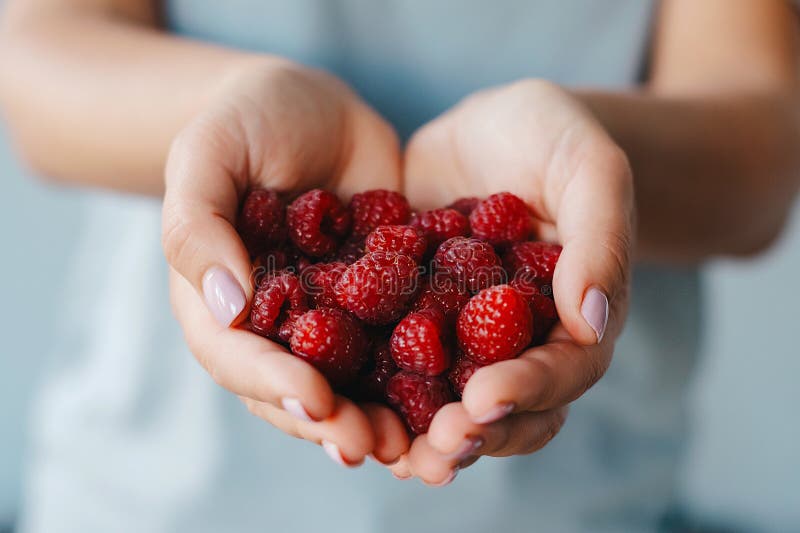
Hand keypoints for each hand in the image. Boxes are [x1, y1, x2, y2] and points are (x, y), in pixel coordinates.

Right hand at [162, 60, 408, 465]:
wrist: (312, 106)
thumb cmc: (244, 122)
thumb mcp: (207, 156)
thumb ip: (198, 228)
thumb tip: (226, 310)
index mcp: (224, 306)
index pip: (241, 360)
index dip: (276, 386)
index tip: (317, 402)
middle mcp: (281, 325)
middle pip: (302, 388)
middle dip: (339, 422)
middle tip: (378, 445)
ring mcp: (336, 318)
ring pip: (357, 380)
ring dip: (387, 415)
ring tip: (423, 443)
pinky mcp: (386, 300)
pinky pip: (406, 338)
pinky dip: (431, 367)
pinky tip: (465, 385)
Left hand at [392, 80, 633, 483]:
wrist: (490, 127)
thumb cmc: (554, 138)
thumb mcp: (587, 168)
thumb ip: (600, 238)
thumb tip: (594, 321)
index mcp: (571, 318)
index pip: (562, 370)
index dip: (527, 391)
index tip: (484, 399)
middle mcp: (517, 342)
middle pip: (504, 408)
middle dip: (470, 433)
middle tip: (433, 448)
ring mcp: (460, 336)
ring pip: (445, 400)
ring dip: (417, 433)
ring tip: (383, 450)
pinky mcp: (409, 318)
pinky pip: (391, 360)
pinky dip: (370, 386)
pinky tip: (335, 398)